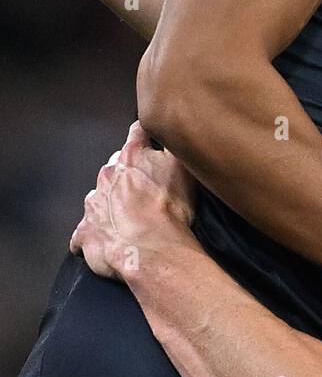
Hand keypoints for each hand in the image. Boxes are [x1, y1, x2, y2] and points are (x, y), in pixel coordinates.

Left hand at [70, 122, 198, 280]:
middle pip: (116, 166)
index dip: (147, 136)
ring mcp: (92, 204)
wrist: (151, 250)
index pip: (138, 132)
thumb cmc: (170, 208)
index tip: (153, 141)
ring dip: (111, 204)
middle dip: (128, 174)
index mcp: (131, 156)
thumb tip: (170, 126)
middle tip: (146, 190)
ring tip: (129, 220)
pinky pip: (83, 234)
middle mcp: (106, 175)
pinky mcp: (84, 233)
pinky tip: (107, 242)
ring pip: (99, 197)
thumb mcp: (183, 166)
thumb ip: (174, 142)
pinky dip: (94, 235)